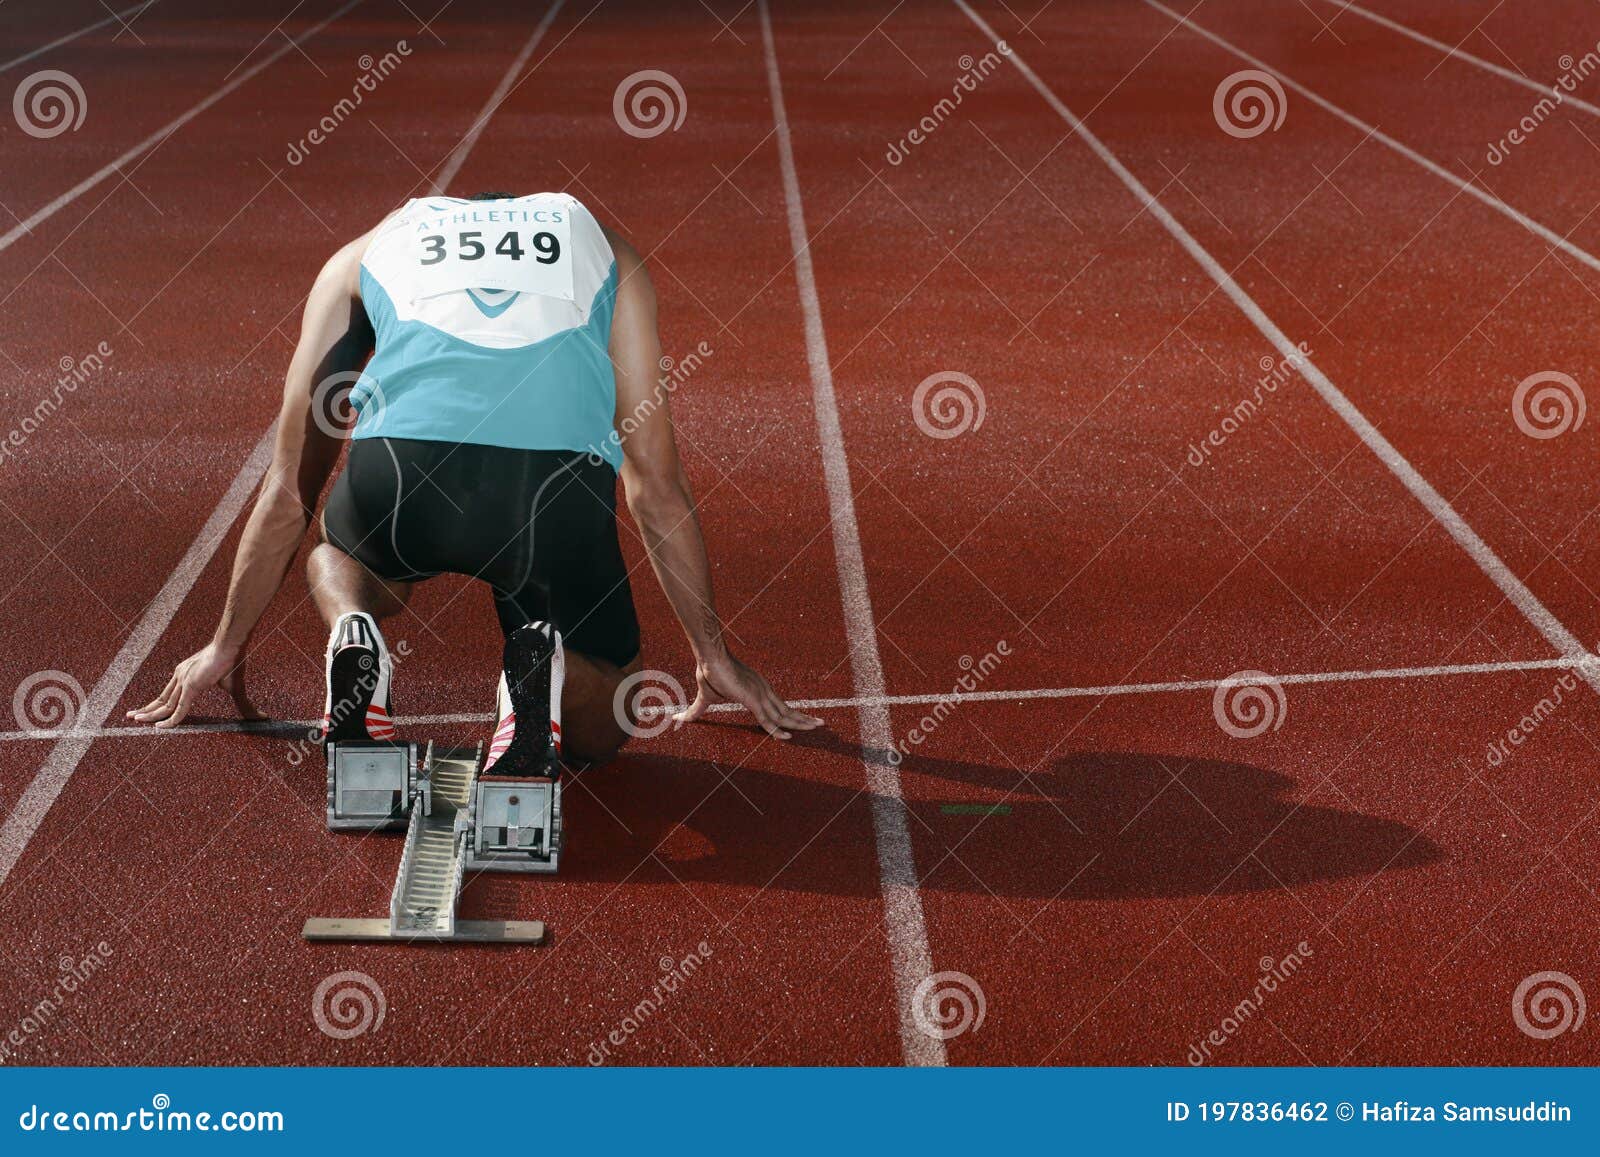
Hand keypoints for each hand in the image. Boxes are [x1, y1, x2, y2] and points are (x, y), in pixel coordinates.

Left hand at [126, 642, 264, 728]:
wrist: (232, 645)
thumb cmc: (234, 662)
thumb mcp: (236, 690)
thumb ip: (245, 706)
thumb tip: (263, 719)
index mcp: (187, 675)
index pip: (168, 693)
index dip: (157, 704)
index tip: (146, 711)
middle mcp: (181, 677)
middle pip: (161, 698)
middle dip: (146, 709)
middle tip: (131, 717)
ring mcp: (184, 681)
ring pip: (164, 704)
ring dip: (149, 714)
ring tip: (135, 721)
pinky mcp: (191, 686)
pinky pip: (179, 708)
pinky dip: (170, 719)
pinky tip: (161, 728)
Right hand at [673, 652, 822, 739]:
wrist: (709, 658)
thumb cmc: (708, 673)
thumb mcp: (704, 699)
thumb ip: (695, 712)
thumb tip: (677, 719)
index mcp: (758, 690)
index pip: (778, 706)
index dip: (791, 715)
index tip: (803, 721)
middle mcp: (764, 692)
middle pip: (788, 710)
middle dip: (804, 718)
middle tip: (821, 724)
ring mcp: (761, 696)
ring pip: (784, 715)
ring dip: (802, 723)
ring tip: (819, 728)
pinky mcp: (753, 700)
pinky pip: (768, 719)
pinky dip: (779, 730)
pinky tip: (789, 737)